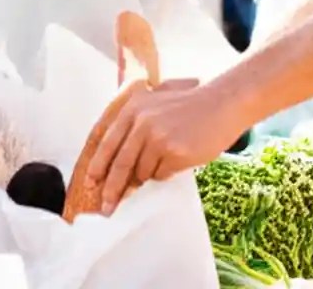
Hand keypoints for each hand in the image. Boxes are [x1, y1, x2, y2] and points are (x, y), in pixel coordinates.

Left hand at [86, 79, 241, 213]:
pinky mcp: (174, 151)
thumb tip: (115, 164)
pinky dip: (165, 173)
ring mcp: (157, 137)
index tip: (90, 183)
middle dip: (111, 189)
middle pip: (119, 163)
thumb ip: (133, 125)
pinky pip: (161, 174)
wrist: (222, 104)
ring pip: (142, 172)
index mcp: (132, 108)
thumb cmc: (189, 107)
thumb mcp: (154, 104)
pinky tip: (177, 159)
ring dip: (146, 178)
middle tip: (106, 207)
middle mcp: (141, 121)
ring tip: (161, 164)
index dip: (97, 165)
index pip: (106, 142)